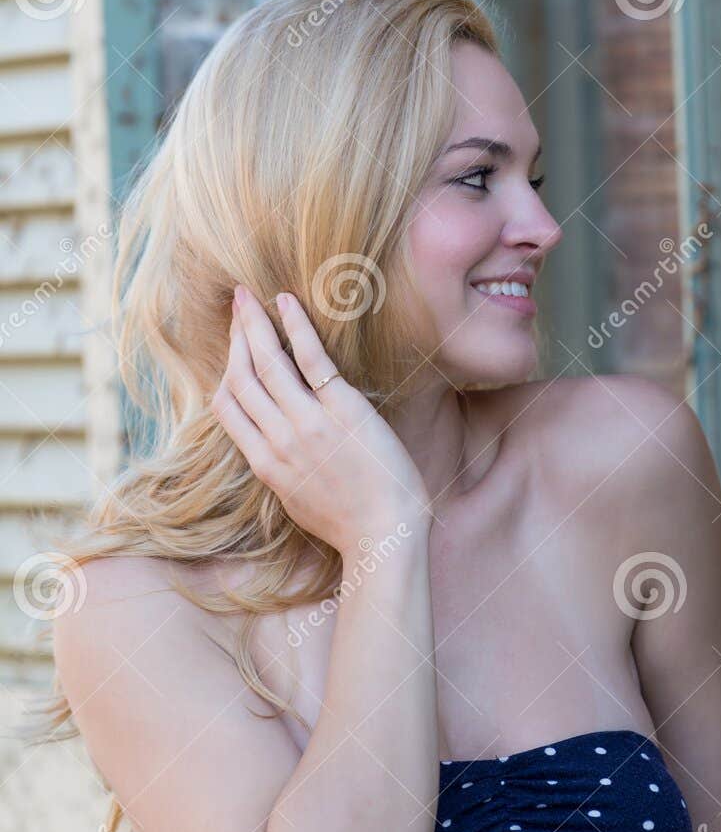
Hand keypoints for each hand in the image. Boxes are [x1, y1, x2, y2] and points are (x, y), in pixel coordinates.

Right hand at [211, 286, 429, 556]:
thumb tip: (278, 450)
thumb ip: (284, 470)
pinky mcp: (341, 410)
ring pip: (266, 363)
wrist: (383, 536)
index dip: (225, 372)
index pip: (227, 407)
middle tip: (234, 306)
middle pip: (241, 377)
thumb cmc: (353, 524)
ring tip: (247, 296)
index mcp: (265, 464)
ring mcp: (306, 424)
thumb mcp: (300, 502)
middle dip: (234, 337)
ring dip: (253, 324)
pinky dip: (295, 327)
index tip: (230, 348)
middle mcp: (277, 439)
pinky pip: (310, 359)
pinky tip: (285, 302)